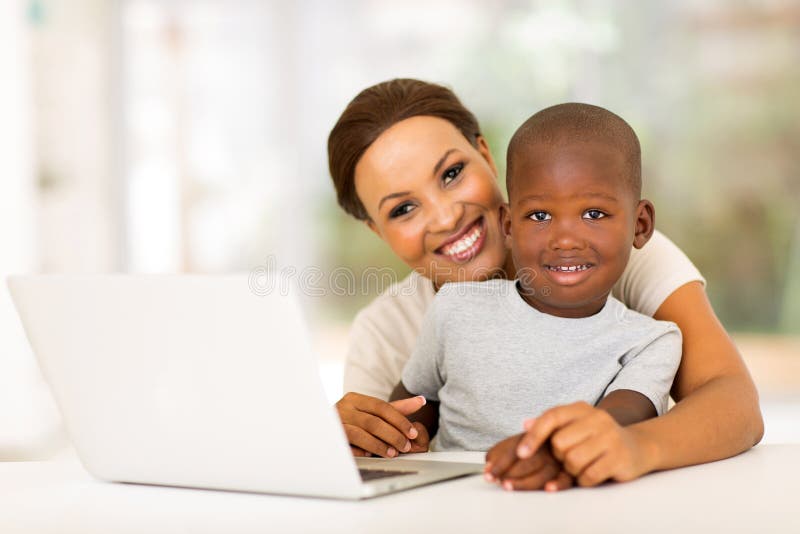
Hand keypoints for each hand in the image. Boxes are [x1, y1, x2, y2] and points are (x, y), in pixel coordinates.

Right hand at [335, 392, 427, 457]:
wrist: (321, 432)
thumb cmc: (354, 423)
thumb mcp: (374, 413)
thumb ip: (397, 408)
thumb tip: (421, 400)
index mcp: (354, 399)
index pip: (382, 407)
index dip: (400, 420)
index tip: (413, 433)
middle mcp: (343, 408)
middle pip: (373, 421)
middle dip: (393, 435)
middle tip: (406, 446)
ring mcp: (335, 424)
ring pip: (361, 433)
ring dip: (380, 445)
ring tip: (393, 453)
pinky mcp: (331, 439)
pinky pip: (348, 446)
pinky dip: (362, 451)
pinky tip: (372, 456)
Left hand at [484, 433, 572, 490]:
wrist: (578, 432)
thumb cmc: (543, 442)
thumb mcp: (522, 440)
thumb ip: (504, 449)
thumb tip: (488, 460)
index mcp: (535, 435)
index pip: (516, 448)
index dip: (500, 461)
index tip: (489, 472)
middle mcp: (548, 445)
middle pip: (528, 460)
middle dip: (509, 471)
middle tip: (496, 479)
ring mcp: (561, 458)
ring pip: (545, 471)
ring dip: (525, 481)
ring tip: (508, 486)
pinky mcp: (573, 470)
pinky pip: (568, 478)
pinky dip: (558, 484)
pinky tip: (548, 489)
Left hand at [516, 401, 652, 486]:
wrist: (637, 447)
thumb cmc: (596, 439)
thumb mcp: (574, 426)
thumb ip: (550, 425)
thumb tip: (525, 424)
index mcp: (582, 408)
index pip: (552, 417)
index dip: (534, 436)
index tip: (521, 453)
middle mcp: (597, 419)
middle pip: (559, 444)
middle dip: (560, 457)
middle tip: (570, 457)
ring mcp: (610, 438)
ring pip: (573, 461)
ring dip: (572, 470)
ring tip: (582, 466)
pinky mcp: (620, 458)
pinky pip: (589, 476)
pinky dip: (585, 480)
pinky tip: (591, 475)